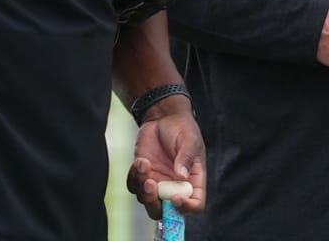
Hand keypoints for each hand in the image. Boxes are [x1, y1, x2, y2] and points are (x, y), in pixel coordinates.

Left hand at [127, 96, 205, 218]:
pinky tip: (139, 160)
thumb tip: (181, 176)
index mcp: (193, 181)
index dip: (186, 208)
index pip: (195, 205)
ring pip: (146, 200)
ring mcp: (158, 182)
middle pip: (165, 212)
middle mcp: (175, 187)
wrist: (164, 116)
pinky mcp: (143, 174)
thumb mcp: (189, 139)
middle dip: (154, 204)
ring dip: (142, 185)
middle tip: (150, 185)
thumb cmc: (182, 128)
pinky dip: (133, 176)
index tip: (175, 199)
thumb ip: (185, 157)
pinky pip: (134, 186)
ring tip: (143, 163)